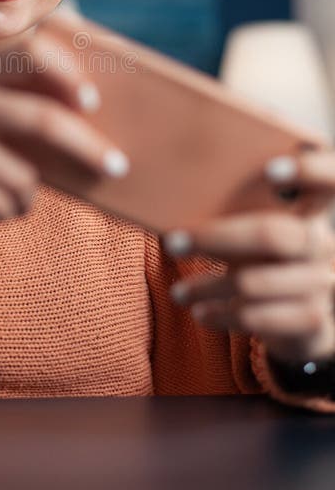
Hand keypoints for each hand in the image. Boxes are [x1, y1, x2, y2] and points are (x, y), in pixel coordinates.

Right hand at [0, 16, 129, 247]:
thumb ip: (25, 99)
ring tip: (19, 198)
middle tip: (118, 166)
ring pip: (25, 173)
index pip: (31, 50)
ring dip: (32, 196)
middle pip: (40, 117)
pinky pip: (3, 201)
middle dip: (87, 146)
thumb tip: (99, 119)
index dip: (67, 73)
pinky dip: (11, 212)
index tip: (95, 102)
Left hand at [164, 148, 334, 363]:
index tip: (270, 169)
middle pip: (272, 235)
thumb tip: (170, 177)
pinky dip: (223, 316)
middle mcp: (322, 243)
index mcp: (312, 209)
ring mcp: (322, 283)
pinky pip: (260, 318)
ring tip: (178, 291)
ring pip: (255, 282)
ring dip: (208, 287)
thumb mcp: (258, 228)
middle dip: (216, 238)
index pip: (330, 177)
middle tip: (173, 241)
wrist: (298, 318)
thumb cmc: (264, 258)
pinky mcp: (313, 321)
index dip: (310, 169)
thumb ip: (236, 205)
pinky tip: (202, 312)